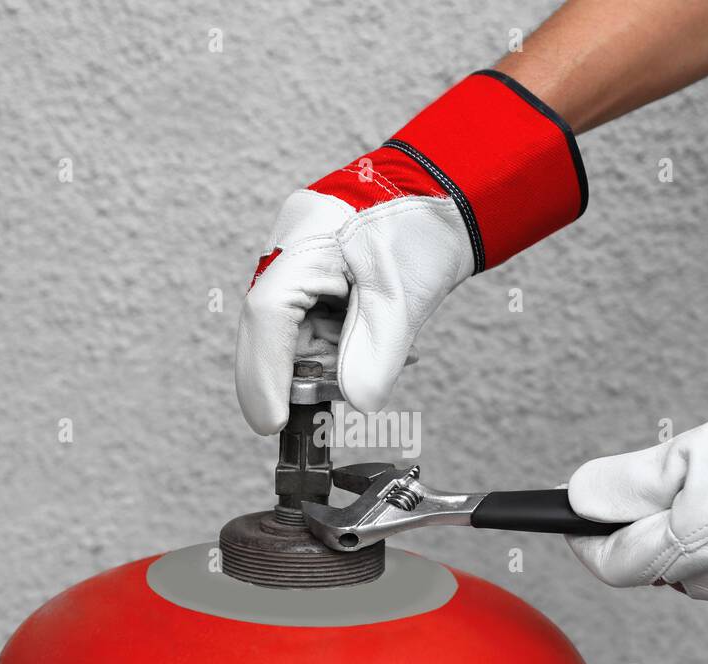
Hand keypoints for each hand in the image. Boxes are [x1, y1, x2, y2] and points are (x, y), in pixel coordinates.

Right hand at [234, 71, 586, 434]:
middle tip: (346, 392)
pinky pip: (307, 323)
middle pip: (272, 331)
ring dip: (328, 358)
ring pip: (290, 334)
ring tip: (379, 345)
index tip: (274, 424)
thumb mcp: (403, 299)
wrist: (444, 195)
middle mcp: (285, 251)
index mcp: (303, 243)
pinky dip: (335, 344)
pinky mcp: (307, 275)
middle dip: (304, 370)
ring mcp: (292, 262)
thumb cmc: (423, 228)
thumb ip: (375, 356)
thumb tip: (353, 401)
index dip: (263, 374)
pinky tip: (370, 339)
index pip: (267, 315)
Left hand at [565, 326, 707, 609]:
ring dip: (695, 536)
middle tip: (662, 485)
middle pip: (655, 563)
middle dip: (648, 527)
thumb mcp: (690, 454)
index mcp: (682, 552)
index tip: (573, 512)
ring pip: (700, 568)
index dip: (585, 536)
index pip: (608, 562)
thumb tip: (575, 496)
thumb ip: (628, 482)